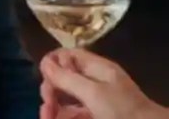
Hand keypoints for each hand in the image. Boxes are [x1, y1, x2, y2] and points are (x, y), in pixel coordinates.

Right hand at [38, 49, 164, 118]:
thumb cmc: (123, 111)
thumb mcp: (94, 93)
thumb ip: (68, 78)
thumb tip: (44, 62)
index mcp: (96, 68)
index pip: (68, 55)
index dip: (53, 64)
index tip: (46, 80)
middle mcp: (94, 81)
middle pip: (63, 79)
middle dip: (51, 91)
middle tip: (47, 107)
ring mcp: (95, 102)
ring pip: (66, 100)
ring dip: (53, 108)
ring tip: (47, 117)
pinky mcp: (94, 117)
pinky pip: (73, 114)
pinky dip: (62, 116)